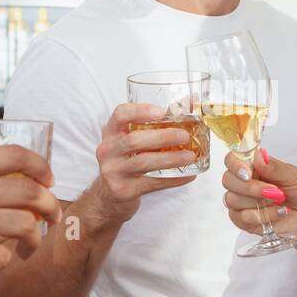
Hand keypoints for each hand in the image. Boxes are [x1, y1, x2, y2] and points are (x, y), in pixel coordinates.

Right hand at [0, 144, 61, 287]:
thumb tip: (1, 179)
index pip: (17, 155)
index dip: (41, 167)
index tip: (49, 181)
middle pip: (32, 192)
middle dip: (50, 206)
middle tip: (53, 218)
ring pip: (27, 225)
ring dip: (33, 239)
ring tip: (26, 247)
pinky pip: (4, 256)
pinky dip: (4, 262)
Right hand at [90, 103, 198, 222]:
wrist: (109, 193)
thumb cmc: (127, 159)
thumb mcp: (132, 138)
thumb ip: (157, 122)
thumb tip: (189, 102)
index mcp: (111, 132)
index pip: (120, 115)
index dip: (140, 111)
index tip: (161, 112)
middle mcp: (107, 150)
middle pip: (134, 140)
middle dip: (162, 137)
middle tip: (184, 136)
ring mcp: (112, 171)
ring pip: (143, 163)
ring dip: (170, 159)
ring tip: (189, 156)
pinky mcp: (122, 190)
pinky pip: (151, 183)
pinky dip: (172, 179)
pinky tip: (187, 175)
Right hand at [220, 149, 296, 241]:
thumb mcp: (294, 176)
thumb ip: (274, 168)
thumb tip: (258, 155)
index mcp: (254, 167)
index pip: (231, 160)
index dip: (235, 165)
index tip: (248, 173)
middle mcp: (245, 183)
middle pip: (228, 180)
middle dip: (251, 188)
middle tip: (274, 191)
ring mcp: (243, 202)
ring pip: (232, 200)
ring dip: (259, 203)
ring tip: (280, 202)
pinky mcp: (246, 220)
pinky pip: (241, 218)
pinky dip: (261, 217)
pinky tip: (277, 214)